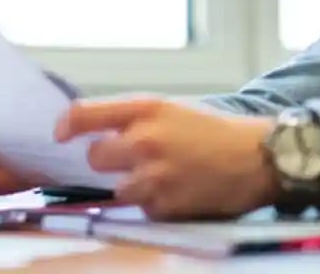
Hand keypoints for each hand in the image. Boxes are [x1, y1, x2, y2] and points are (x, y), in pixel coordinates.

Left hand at [54, 98, 276, 219]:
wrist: (259, 158)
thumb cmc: (217, 132)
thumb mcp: (174, 110)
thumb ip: (135, 120)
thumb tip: (98, 132)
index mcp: (147, 109)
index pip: (86, 114)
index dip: (67, 125)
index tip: (60, 135)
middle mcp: (145, 140)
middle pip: (95, 157)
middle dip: (108, 161)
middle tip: (132, 160)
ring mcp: (153, 175)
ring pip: (116, 188)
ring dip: (132, 186)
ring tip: (163, 177)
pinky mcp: (164, 205)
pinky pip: (142, 208)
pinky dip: (154, 204)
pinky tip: (178, 191)